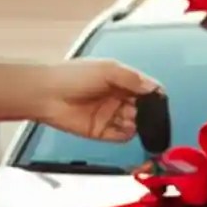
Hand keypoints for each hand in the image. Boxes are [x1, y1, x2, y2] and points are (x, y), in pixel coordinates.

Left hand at [37, 58, 161, 141]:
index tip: (160, 100)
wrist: (46, 94)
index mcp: (120, 80)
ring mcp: (109, 115)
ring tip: (132, 118)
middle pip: (143, 108)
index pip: (146, 89)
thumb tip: (155, 89)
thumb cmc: (72, 76)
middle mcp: (117, 98)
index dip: (155, 95)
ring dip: (138, 123)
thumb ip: (132, 79)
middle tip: (148, 113)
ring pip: (134, 123)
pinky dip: (127, 134)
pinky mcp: (101, 131)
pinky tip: (126, 129)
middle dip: (148, 111)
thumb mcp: (107, 70)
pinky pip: (121, 136)